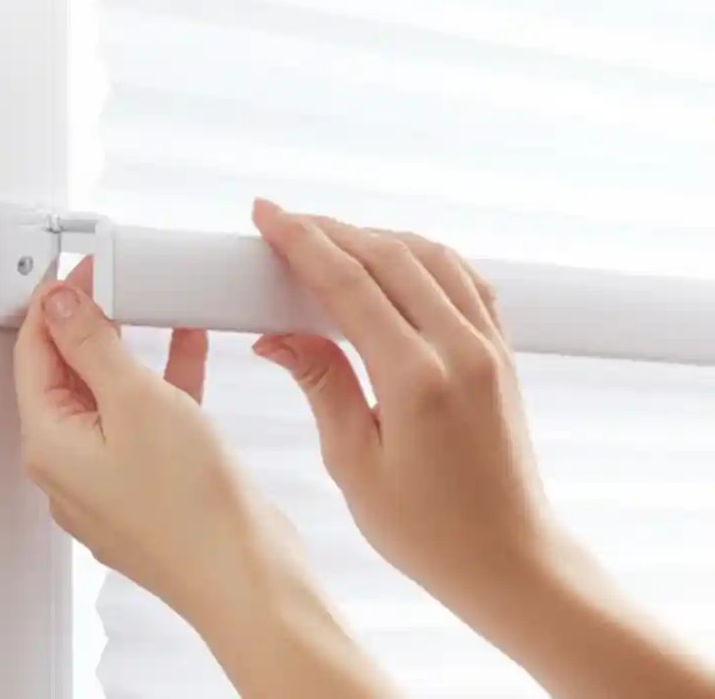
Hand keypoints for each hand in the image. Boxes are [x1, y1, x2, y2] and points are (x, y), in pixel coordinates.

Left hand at [13, 259, 272, 616]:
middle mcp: (70, 466)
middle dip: (91, 321)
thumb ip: (94, 345)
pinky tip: (188, 349)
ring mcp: (109, 479)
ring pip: (108, 395)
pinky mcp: (148, 486)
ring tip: (153, 302)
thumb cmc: (192, 511)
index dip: (54, 301)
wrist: (246, 578)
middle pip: (65, 374)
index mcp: (48, 445)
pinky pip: (142, 421)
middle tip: (117, 278)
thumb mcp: (137, 401)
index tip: (82, 267)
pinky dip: (161, 384)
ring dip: (130, 348)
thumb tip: (61, 307)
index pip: (33, 353)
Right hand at [249, 199, 714, 697]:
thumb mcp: (353, 462)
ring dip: (375, 237)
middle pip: (388, 256)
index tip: (267, 217)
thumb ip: (321, 384)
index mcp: (417, 378)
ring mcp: (489, 346)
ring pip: (430, 257)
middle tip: (284, 222)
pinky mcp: (502, 353)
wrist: (508, 559)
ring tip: (329, 238)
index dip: (302, 242)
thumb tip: (278, 336)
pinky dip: (422, 257)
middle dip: (330, 231)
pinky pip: (463, 279)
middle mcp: (461, 349)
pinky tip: (394, 261)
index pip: (348, 284)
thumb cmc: (428, 530)